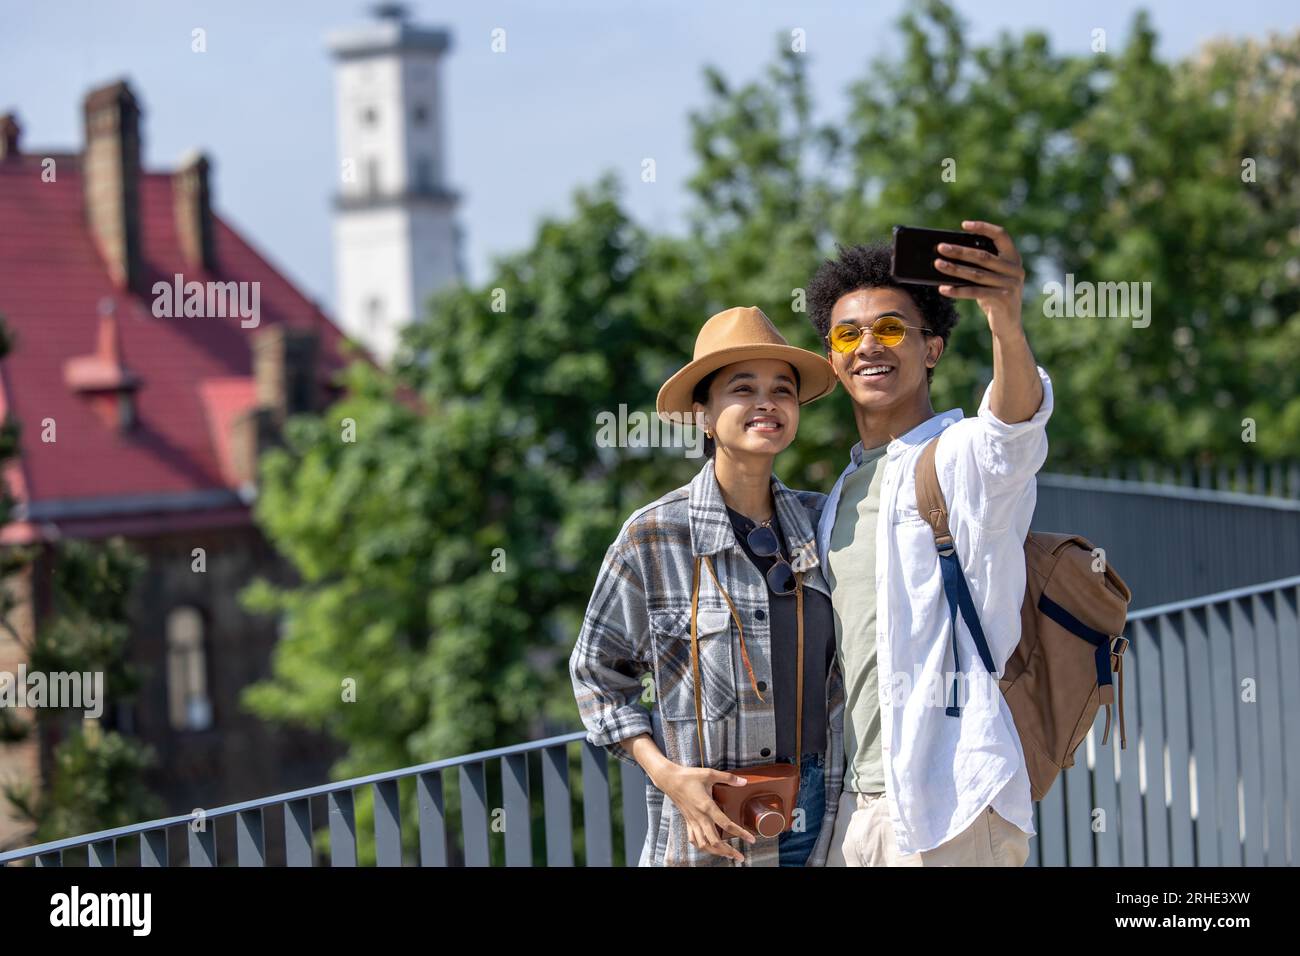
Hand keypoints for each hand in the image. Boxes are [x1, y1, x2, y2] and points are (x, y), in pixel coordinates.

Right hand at [655, 763, 756, 861]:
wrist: (669, 779)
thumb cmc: (688, 776)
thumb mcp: (709, 774)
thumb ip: (728, 778)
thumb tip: (744, 781)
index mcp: (707, 806)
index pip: (726, 824)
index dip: (740, 833)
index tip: (751, 839)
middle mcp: (700, 817)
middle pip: (715, 841)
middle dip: (729, 851)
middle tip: (740, 857)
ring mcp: (693, 821)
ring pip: (704, 844)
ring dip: (716, 852)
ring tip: (728, 855)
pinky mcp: (688, 822)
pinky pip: (694, 840)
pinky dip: (702, 847)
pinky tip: (709, 848)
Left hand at [934, 220, 1025, 335]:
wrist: (1008, 325)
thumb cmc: (994, 297)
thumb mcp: (990, 278)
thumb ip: (980, 266)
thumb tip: (949, 255)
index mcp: (1013, 258)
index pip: (1001, 235)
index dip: (984, 227)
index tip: (964, 225)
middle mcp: (1015, 269)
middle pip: (983, 256)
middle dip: (959, 251)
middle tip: (940, 247)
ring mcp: (1011, 284)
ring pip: (976, 274)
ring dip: (954, 269)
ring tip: (937, 264)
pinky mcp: (1003, 298)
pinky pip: (975, 292)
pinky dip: (957, 290)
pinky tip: (942, 288)